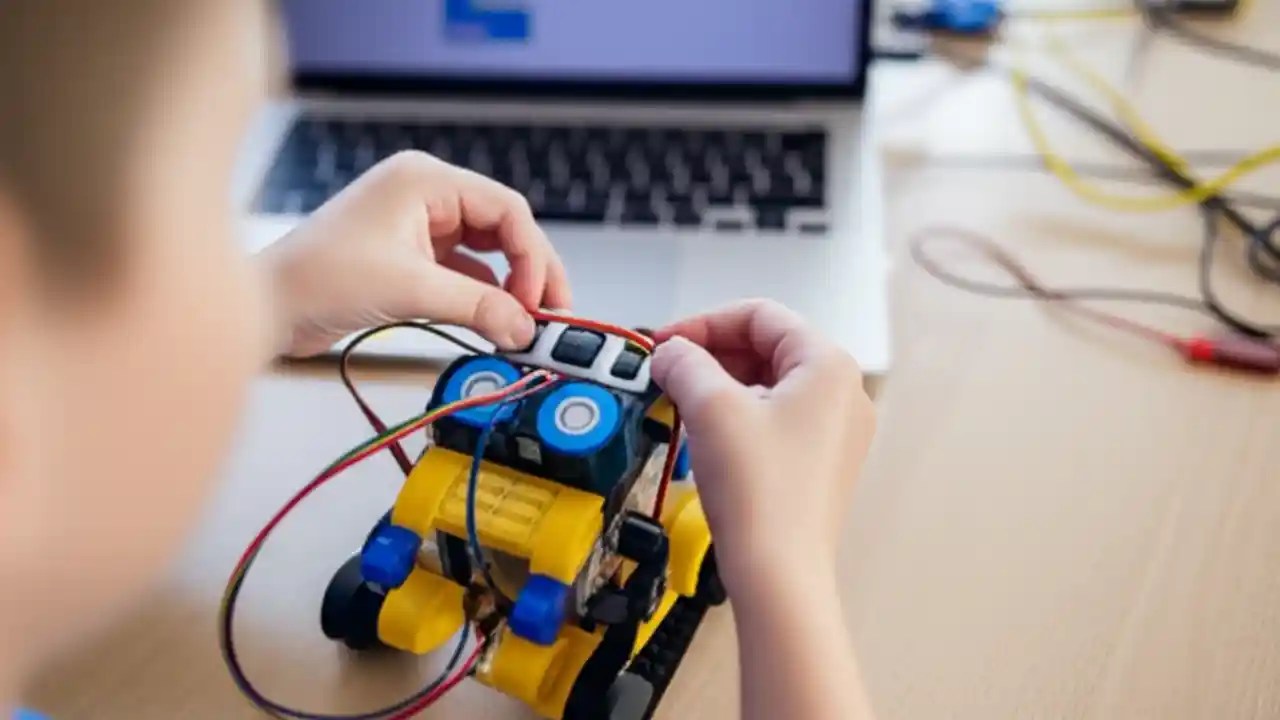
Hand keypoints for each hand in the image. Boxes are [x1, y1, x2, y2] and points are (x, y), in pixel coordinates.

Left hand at [260, 151, 570, 356]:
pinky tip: (494, 323)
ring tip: (525, 325)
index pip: (506, 209)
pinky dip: (481, 298)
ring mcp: (418, 227)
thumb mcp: (409, 290)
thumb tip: (523, 326)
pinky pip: (462, 274)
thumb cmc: (315, 278)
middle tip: (552, 312)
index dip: (531, 256)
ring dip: (507, 289)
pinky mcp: (410, 258)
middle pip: (502, 229)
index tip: (538, 301)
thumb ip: (476, 306)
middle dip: (529, 272)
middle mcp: (425, 196)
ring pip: (486, 255)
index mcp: (425, 181)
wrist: (266, 306)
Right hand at [650, 300, 874, 591]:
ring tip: (681, 403)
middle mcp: (843, 393)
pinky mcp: (821, 464)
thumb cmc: (758, 490)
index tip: (664, 343)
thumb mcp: (710, 409)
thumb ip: (685, 364)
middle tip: (667, 373)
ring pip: (770, 384)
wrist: (779, 574)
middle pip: (768, 347)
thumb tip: (669, 352)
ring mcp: (837, 432)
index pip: (761, 315)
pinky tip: (707, 434)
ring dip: (721, 385)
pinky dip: (739, 415)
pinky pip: (777, 419)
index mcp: (828, 366)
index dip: (705, 322)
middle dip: (712, 354)